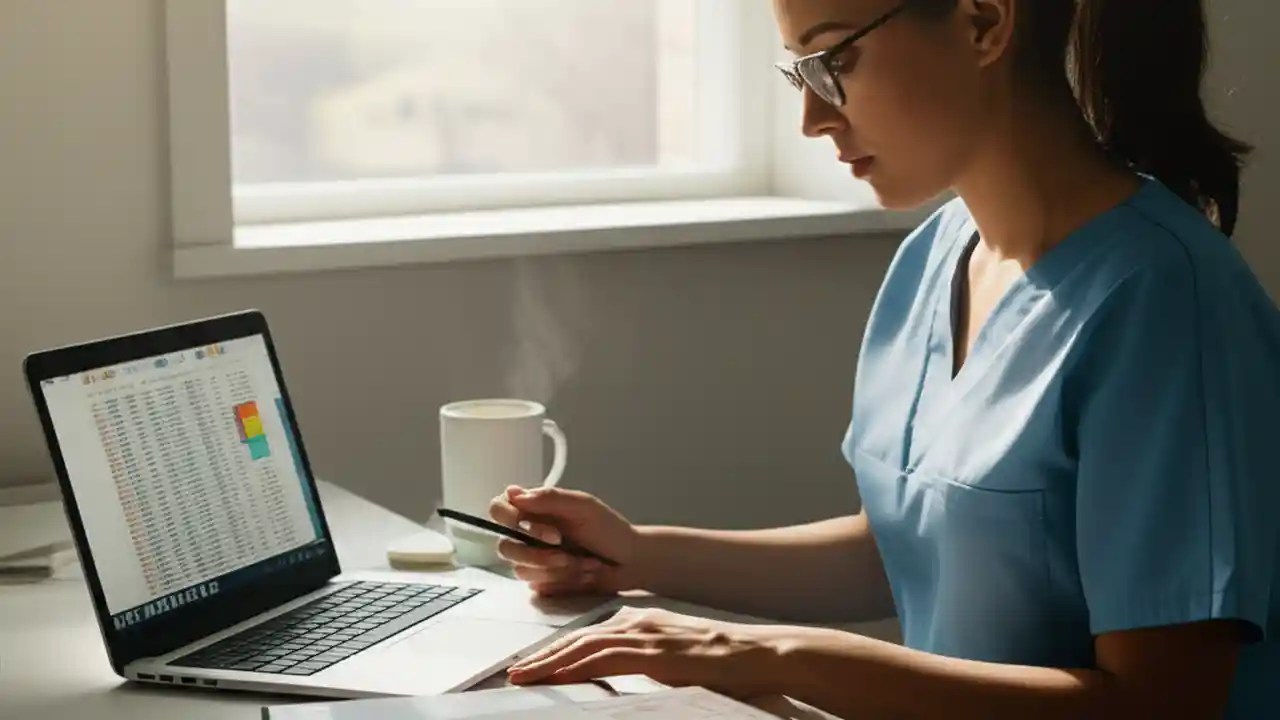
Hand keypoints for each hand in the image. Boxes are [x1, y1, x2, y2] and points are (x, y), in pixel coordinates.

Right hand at [488, 485, 641, 596]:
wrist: (629, 561)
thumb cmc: (609, 530)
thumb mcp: (583, 506)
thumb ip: (550, 498)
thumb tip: (514, 494)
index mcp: (535, 509)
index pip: (499, 508)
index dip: (510, 519)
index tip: (540, 527)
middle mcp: (528, 534)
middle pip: (505, 546)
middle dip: (538, 552)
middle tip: (565, 548)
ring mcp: (533, 560)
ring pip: (520, 569)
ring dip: (556, 567)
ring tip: (583, 562)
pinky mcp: (542, 581)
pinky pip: (536, 585)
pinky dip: (562, 580)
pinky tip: (582, 573)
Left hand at [506, 607, 782, 700]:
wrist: (758, 653)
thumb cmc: (726, 662)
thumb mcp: (678, 658)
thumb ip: (649, 661)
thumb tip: (629, 674)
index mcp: (643, 622)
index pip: (590, 636)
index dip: (558, 651)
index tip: (534, 665)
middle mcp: (637, 623)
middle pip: (578, 639)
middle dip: (542, 657)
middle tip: (514, 673)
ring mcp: (644, 636)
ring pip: (582, 648)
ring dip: (547, 663)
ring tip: (520, 677)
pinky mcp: (651, 654)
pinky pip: (601, 661)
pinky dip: (572, 669)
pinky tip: (553, 678)